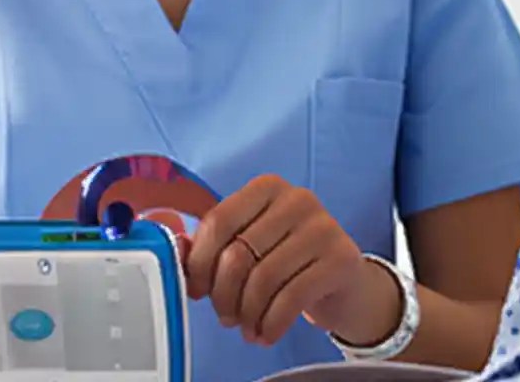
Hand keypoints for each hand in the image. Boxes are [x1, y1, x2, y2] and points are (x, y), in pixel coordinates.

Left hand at [184, 175, 368, 345]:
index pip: (218, 221)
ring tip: (248, 328)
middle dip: (224, 296)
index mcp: (267, 187)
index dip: (200, 263)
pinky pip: (292, 297)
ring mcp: (323, 226)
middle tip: (226, 316)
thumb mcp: (250, 243)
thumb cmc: (287, 259)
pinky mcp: (341, 258)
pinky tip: (268, 333)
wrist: (342, 278)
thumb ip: (212, 244)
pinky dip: (272, 323)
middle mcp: (297, 199)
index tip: (198, 290)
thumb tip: (177, 251)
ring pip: (263, 278)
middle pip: (238, 254)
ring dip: (248, 314)